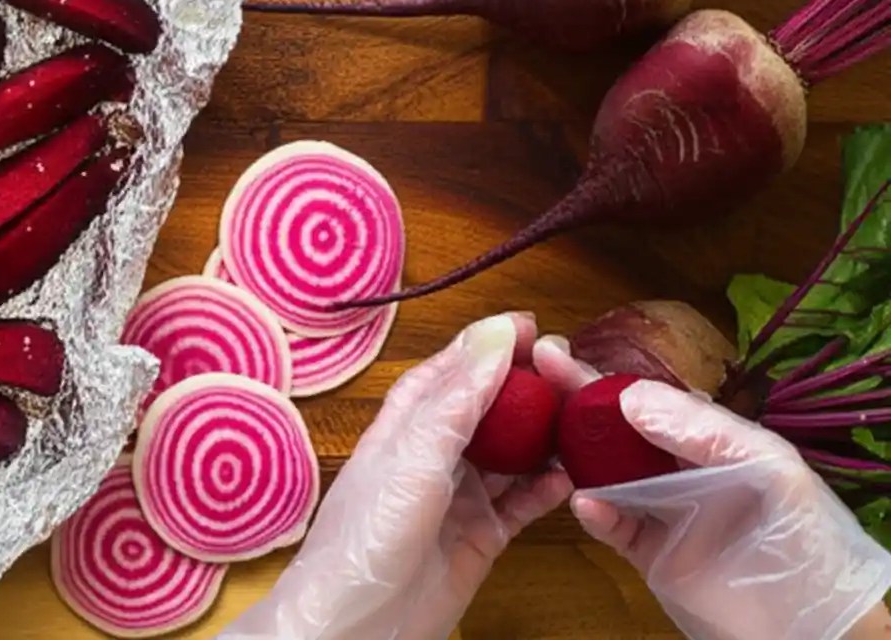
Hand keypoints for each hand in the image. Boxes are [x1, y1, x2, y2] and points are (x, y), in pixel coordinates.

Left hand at [218, 314, 571, 639]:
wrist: (357, 625)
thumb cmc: (365, 539)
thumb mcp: (414, 456)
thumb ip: (458, 398)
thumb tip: (496, 333)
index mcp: (401, 429)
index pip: (447, 373)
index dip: (483, 347)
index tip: (527, 326)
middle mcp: (428, 459)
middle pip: (483, 410)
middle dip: (521, 388)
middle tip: (564, 368)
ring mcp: (455, 499)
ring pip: (508, 456)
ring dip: (541, 437)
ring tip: (577, 417)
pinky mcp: (477, 538)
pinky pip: (520, 504)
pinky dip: (546, 489)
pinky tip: (570, 476)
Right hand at [534, 337, 890, 639]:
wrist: (807, 625)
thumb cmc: (801, 537)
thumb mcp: (768, 467)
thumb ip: (703, 430)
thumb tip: (629, 398)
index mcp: (711, 440)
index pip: (649, 400)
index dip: (604, 378)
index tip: (558, 354)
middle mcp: (681, 469)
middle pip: (617, 431)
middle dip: (576, 402)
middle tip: (535, 373)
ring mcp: (663, 511)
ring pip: (606, 475)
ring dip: (576, 454)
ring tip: (542, 434)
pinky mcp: (650, 554)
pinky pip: (613, 527)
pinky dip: (594, 513)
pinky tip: (582, 501)